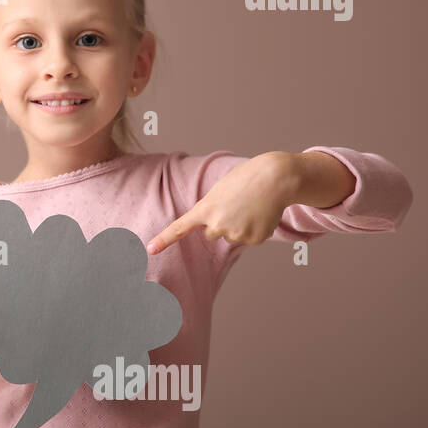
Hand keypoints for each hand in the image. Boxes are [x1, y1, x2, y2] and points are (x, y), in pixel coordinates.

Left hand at [146, 152, 297, 253]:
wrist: (276, 178)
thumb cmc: (246, 178)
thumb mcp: (220, 190)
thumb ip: (211, 209)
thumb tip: (215, 228)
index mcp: (205, 208)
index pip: (180, 227)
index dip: (164, 240)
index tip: (151, 249)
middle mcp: (217, 224)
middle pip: (210, 234)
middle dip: (219, 223)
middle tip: (235, 206)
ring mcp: (236, 234)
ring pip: (230, 237)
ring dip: (237, 225)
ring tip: (250, 207)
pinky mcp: (254, 240)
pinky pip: (248, 239)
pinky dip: (254, 229)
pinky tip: (261, 214)